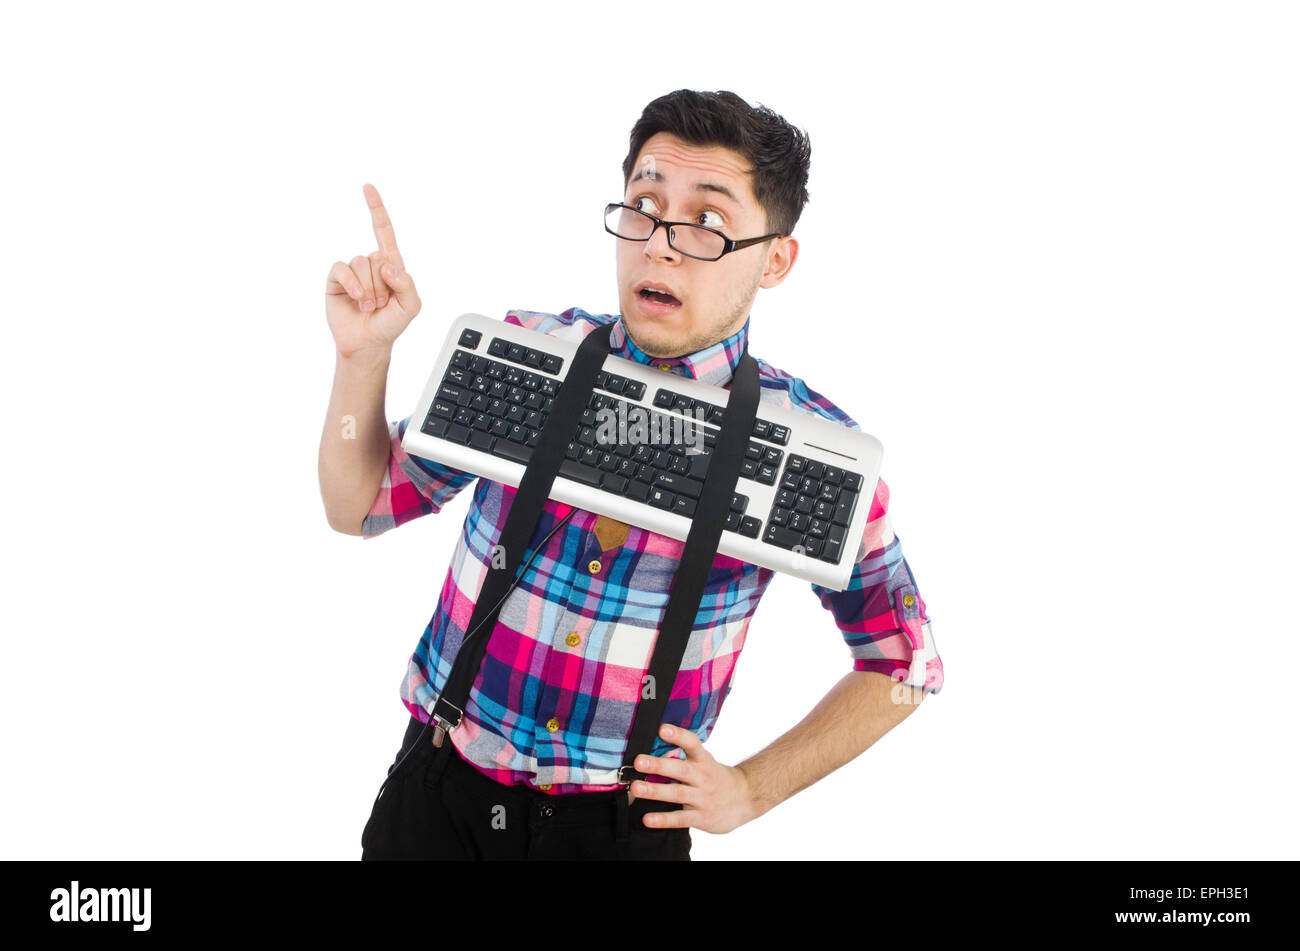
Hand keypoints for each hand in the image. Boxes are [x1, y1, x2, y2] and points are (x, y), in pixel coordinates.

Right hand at [325, 183, 421, 358]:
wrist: (368, 343)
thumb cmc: (390, 324)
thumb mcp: (410, 307)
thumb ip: (407, 284)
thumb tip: (387, 266)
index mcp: (391, 264)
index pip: (384, 231)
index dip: (376, 209)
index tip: (367, 187)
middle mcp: (371, 264)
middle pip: (376, 255)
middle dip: (382, 284)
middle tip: (382, 304)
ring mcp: (352, 271)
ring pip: (361, 263)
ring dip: (368, 289)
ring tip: (369, 306)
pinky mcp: (336, 280)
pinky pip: (342, 270)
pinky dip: (352, 284)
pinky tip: (356, 299)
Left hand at [627, 724, 757, 833]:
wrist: (745, 799)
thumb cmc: (716, 778)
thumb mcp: (705, 762)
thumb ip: (683, 757)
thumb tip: (654, 748)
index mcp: (703, 760)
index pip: (692, 744)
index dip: (678, 735)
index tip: (662, 729)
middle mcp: (703, 777)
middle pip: (680, 770)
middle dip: (658, 765)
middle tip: (639, 761)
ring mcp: (702, 798)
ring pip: (677, 794)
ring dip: (655, 791)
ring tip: (636, 788)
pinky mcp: (701, 817)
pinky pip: (680, 819)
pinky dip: (663, 819)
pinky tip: (648, 819)